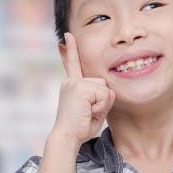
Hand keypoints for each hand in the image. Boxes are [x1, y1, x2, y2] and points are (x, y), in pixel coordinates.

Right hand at [51, 32, 116, 147]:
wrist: (67, 136)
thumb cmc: (80, 127)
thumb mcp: (93, 109)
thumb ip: (98, 96)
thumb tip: (104, 88)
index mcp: (72, 85)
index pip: (73, 64)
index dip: (71, 49)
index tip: (67, 35)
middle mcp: (72, 81)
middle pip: (104, 83)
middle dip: (103, 100)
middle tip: (88, 112)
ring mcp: (75, 83)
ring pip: (106, 89)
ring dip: (102, 104)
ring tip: (87, 112)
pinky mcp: (80, 87)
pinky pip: (104, 95)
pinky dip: (101, 106)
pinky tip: (87, 112)